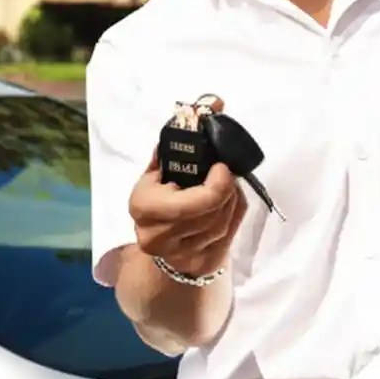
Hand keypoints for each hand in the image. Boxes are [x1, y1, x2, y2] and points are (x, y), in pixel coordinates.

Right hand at [129, 151, 245, 277]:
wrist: (158, 243)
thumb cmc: (156, 198)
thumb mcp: (156, 172)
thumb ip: (175, 147)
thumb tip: (205, 113)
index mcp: (144, 209)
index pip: (188, 204)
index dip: (214, 185)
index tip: (220, 166)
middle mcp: (159, 237)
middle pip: (209, 215)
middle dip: (226, 190)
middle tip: (227, 173)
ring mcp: (181, 256)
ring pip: (221, 226)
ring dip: (233, 201)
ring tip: (229, 186)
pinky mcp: (202, 264)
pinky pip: (229, 237)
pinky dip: (235, 213)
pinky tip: (231, 201)